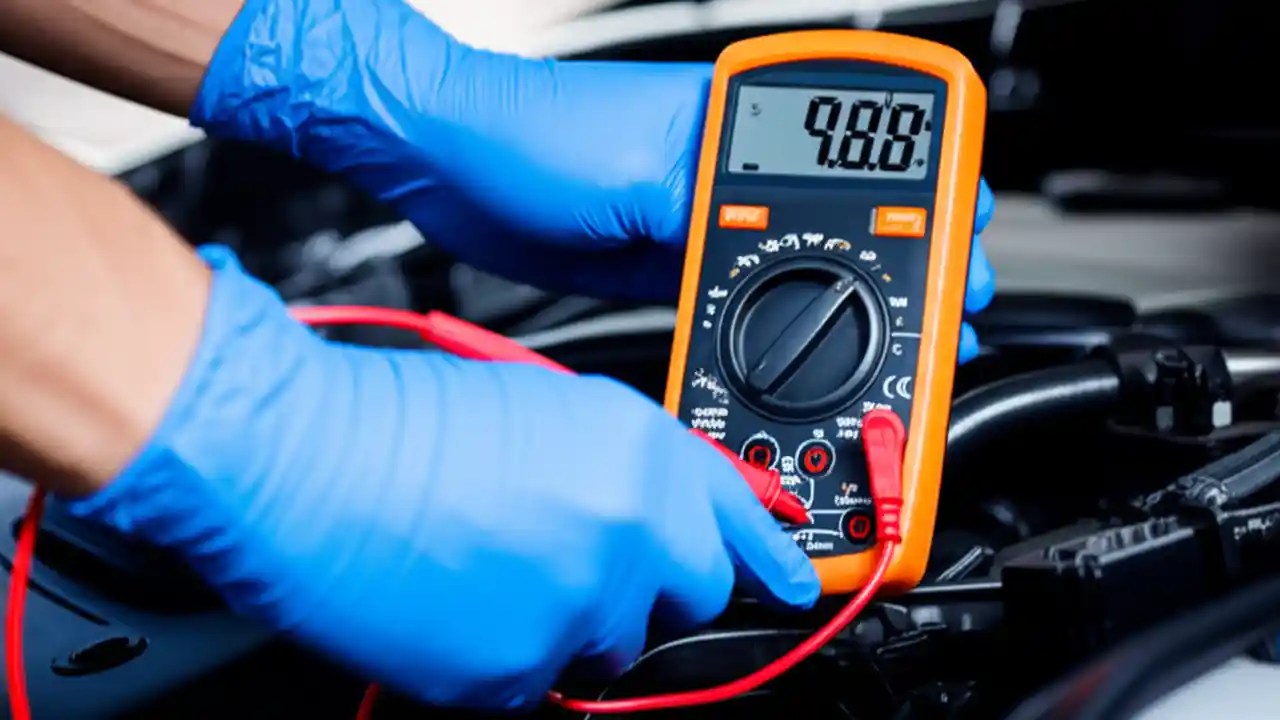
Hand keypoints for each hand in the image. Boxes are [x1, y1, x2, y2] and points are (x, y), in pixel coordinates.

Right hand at [65, 246, 820, 711]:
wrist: (299, 460)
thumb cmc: (399, 419)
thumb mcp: (542, 409)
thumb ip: (627, 465)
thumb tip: (675, 511)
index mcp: (639, 452)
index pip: (738, 521)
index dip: (766, 553)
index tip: (791, 581)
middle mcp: (627, 532)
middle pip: (692, 596)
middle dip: (652, 586)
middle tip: (588, 561)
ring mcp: (578, 609)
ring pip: (614, 646)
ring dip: (576, 618)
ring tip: (498, 564)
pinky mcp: (517, 673)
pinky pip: (542, 681)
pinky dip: (512, 652)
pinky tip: (464, 598)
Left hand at [190, 0, 995, 359]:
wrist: (447, 163)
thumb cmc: (529, 135)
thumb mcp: (639, 173)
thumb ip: (711, 217)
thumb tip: (776, 258)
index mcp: (736, 124)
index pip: (862, 156)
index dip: (926, 200)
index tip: (963, 248)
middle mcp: (726, 168)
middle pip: (839, 222)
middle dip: (896, 269)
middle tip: (937, 314)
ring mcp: (697, 217)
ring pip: (792, 267)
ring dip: (836, 309)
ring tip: (884, 348)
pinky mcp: (665, 259)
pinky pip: (734, 299)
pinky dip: (766, 327)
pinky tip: (793, 354)